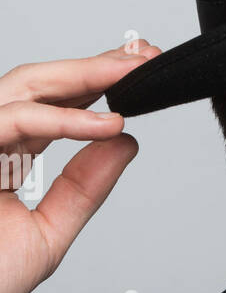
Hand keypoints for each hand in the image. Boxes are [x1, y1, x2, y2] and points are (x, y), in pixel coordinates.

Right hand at [0, 42, 159, 292]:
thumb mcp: (46, 234)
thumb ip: (82, 189)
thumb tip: (123, 144)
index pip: (48, 106)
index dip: (93, 85)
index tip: (139, 73)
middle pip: (37, 85)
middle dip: (94, 66)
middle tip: (145, 57)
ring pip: (23, 87)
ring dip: (83, 77)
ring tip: (132, 74)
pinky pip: (11, 121)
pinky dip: (61, 120)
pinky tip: (106, 124)